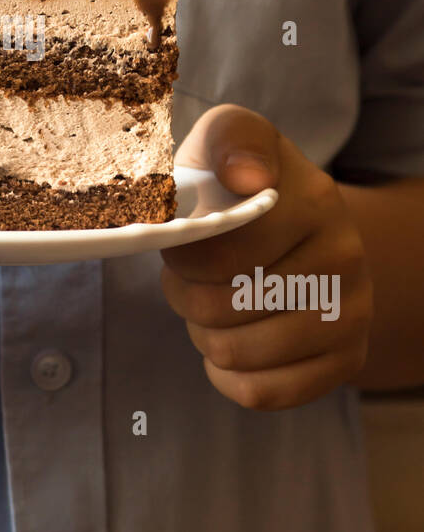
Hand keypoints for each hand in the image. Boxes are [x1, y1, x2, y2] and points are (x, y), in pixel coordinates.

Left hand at [161, 105, 372, 409]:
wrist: (306, 231)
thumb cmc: (244, 187)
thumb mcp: (230, 141)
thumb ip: (230, 139)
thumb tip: (249, 177)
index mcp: (314, 199)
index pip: (218, 253)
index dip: (179, 256)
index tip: (179, 243)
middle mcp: (346, 255)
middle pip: (222, 308)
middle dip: (185, 297)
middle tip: (187, 280)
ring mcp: (352, 312)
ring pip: (238, 353)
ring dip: (204, 336)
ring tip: (207, 309)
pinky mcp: (346, 359)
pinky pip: (262, 392)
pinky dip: (227, 376)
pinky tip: (227, 345)